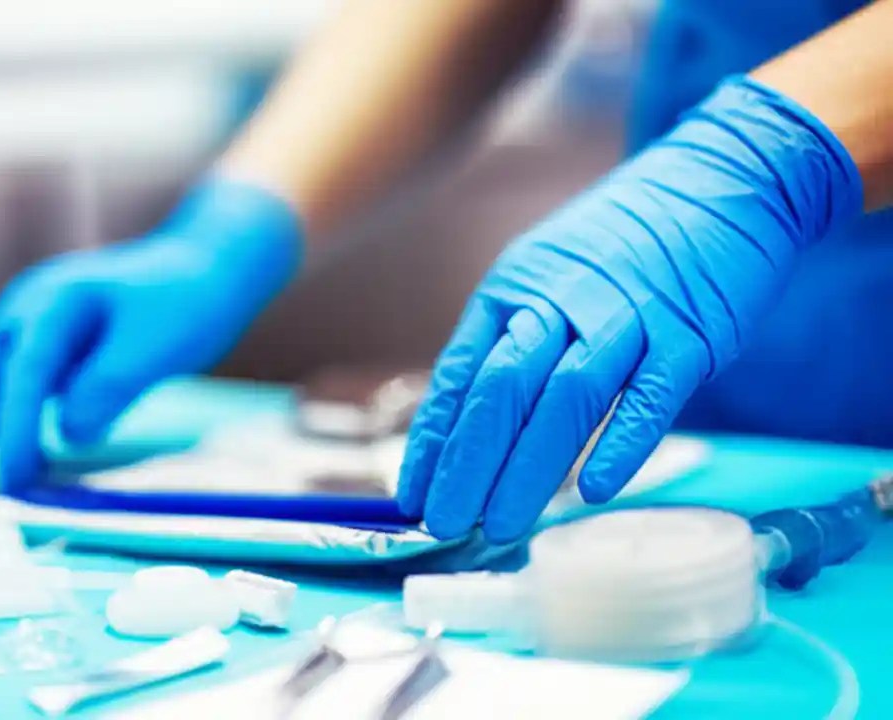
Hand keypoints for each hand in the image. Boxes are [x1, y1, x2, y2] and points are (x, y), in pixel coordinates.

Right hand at [0, 178, 301, 493]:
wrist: (208, 265)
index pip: (22, 372)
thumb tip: (66, 433)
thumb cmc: (187, 304)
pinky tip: (33, 445)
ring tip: (18, 471)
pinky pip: (8, 377)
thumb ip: (105, 390)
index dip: (14, 430)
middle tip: (9, 485)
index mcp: (56, 300)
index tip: (15, 481)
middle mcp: (30, 304)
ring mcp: (31, 318)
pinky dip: (10, 412)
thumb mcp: (153, 349)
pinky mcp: (44, 338)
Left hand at [397, 77, 862, 541]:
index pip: (460, 375)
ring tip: (501, 525)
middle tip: (445, 523)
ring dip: (529, 465)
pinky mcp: (690, 333)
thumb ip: (512, 341)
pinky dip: (622, 440)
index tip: (410, 496)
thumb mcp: (547, 274)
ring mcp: (626, 316)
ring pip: (566, 397)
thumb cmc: (624, 242)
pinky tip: (596, 489)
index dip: (434, 440)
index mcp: (515, 289)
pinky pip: (651, 393)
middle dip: (468, 462)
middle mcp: (561, 300)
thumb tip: (465, 423)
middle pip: (502, 389)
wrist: (720, 174)